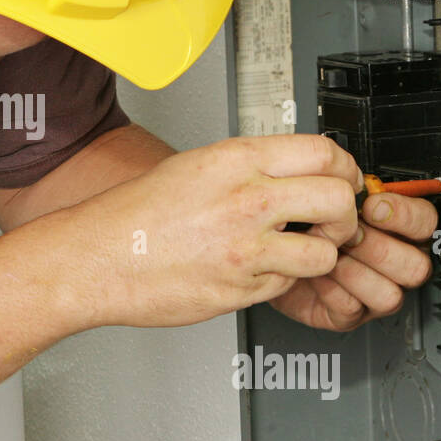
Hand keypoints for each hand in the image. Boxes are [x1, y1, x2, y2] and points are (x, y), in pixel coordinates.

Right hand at [61, 134, 361, 329]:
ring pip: (325, 252)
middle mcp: (246, 200)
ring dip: (320, 255)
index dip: (344, 168)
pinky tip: (255, 269)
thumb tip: (292, 168)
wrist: (95, 258)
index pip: (324, 151)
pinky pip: (287, 284)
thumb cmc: (133, 214)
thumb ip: (247, 166)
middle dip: (345, 214)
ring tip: (298, 252)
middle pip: (338, 199)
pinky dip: (280, 280)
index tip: (342, 179)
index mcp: (236, 160)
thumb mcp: (195, 165)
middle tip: (333, 221)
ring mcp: (246, 248)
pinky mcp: (240, 289)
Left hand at [270, 191, 436, 330]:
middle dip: (379, 248)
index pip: (426, 222)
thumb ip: (350, 192)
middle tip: (350, 235)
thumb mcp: (326, 198)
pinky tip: (315, 274)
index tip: (372, 205)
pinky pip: (353, 309)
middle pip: (417, 265)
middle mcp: (393, 264)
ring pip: (391, 294)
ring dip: (355, 271)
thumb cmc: (304, 223)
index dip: (405, 215)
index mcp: (397, 229)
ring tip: (329, 254)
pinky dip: (330, 290)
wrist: (273, 253)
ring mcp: (373, 293)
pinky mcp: (349, 315)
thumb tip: (360, 182)